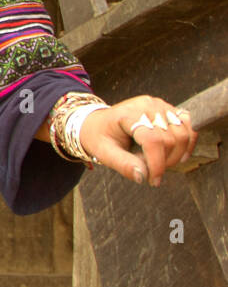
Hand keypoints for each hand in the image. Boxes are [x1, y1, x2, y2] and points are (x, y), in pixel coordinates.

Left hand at [78, 95, 198, 186]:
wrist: (98, 122)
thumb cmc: (100, 137)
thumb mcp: (103, 153)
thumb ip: (123, 165)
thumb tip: (143, 176)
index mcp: (127, 114)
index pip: (153, 140)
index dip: (157, 163)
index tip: (153, 181)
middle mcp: (147, 105)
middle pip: (171, 139)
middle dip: (165, 161)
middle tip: (150, 170)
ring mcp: (160, 105)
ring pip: (183, 133)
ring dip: (176, 154)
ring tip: (159, 162)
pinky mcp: (170, 109)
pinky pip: (189, 126)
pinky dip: (187, 144)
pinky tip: (176, 155)